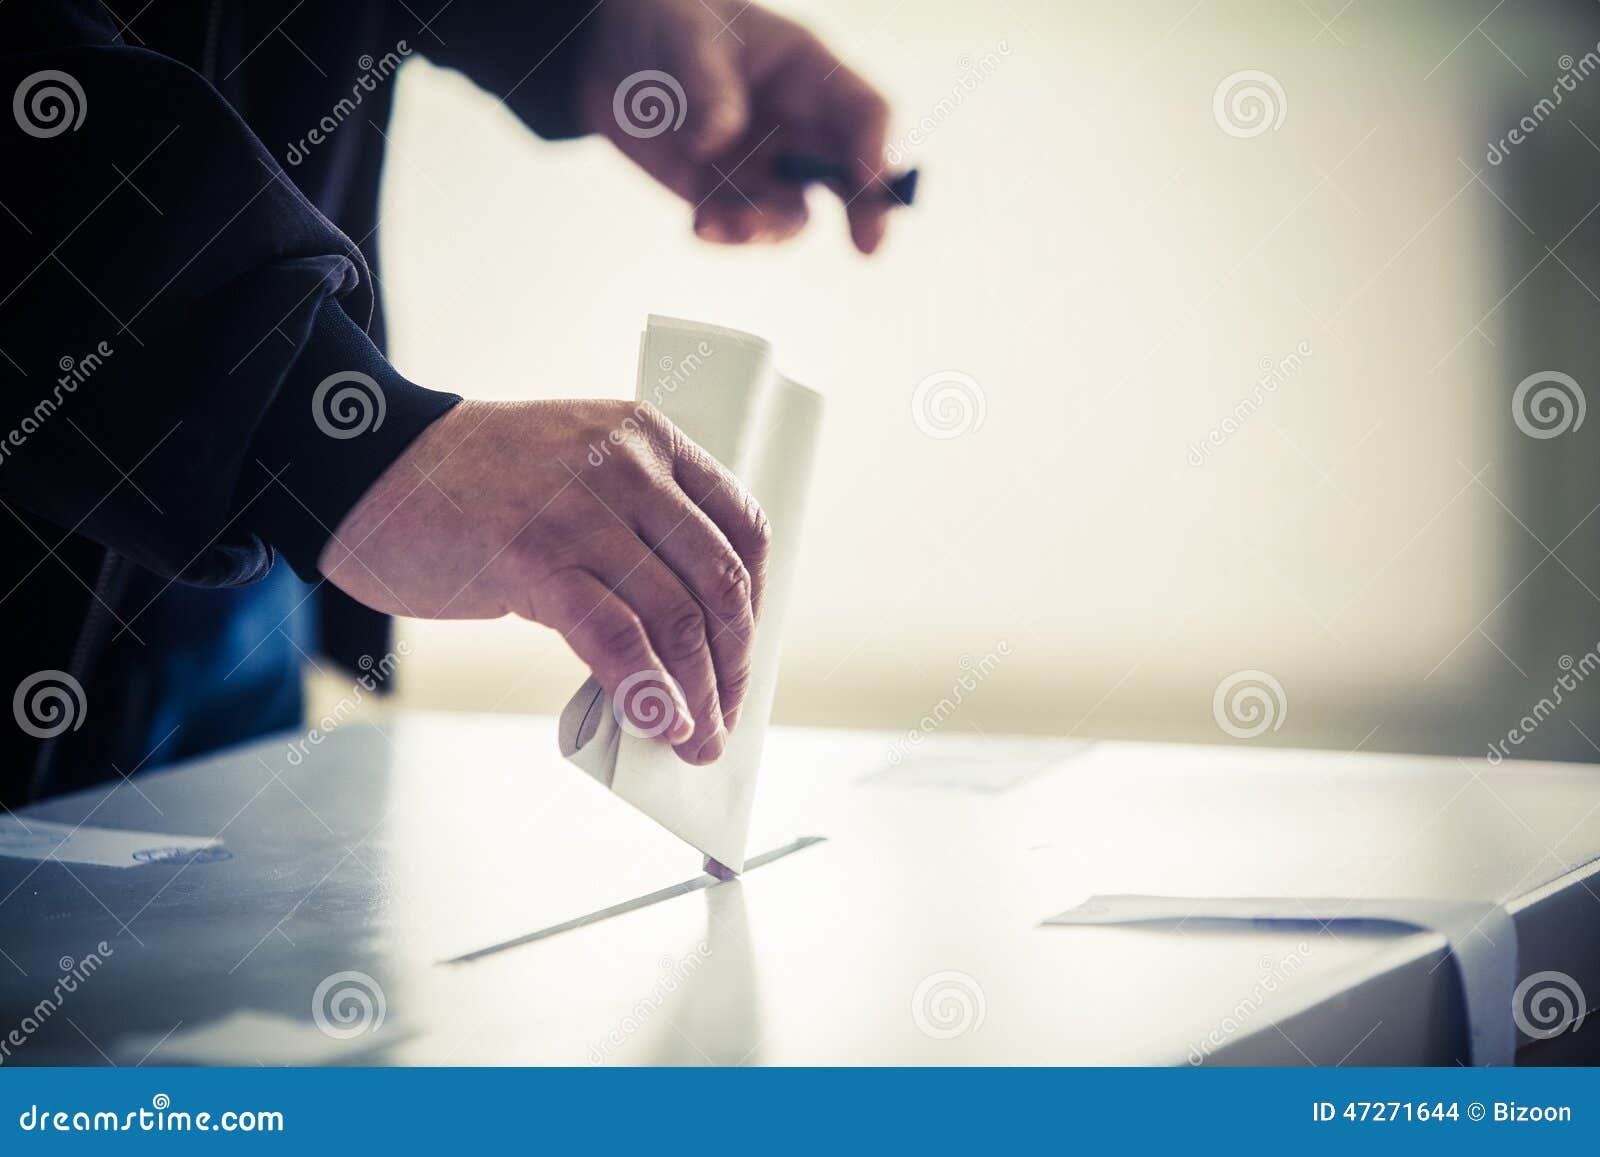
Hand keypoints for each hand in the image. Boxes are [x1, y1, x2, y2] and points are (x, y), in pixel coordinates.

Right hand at [317, 400, 769, 764]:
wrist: (364, 468)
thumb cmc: (470, 487)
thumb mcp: (573, 474)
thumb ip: (631, 529)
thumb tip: (684, 633)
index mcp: (646, 436)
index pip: (743, 526)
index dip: (755, 602)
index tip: (740, 654)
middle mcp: (626, 463)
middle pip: (717, 579)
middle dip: (732, 663)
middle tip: (724, 717)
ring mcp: (580, 508)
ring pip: (675, 616)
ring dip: (698, 694)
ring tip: (697, 742)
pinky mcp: (533, 556)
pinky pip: (616, 637)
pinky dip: (649, 690)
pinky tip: (661, 725)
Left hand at [576, 0, 893, 252]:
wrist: (610, 55)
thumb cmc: (666, 23)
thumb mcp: (684, 38)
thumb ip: (705, 85)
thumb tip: (717, 141)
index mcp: (809, 74)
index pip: (863, 113)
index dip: (874, 148)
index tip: (870, 185)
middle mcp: (799, 127)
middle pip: (850, 174)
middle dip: (864, 211)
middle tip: (869, 247)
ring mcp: (766, 167)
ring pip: (791, 215)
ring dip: (764, 229)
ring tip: (718, 224)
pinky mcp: (727, 195)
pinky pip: (739, 228)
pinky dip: (723, 234)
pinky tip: (697, 226)